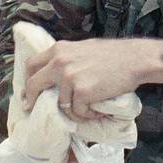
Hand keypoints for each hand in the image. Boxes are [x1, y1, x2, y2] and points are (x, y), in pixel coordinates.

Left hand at [24, 39, 150, 119]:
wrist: (134, 59)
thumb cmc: (113, 54)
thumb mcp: (82, 49)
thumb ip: (65, 58)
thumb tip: (53, 74)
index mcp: (59, 50)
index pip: (31, 65)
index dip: (27, 81)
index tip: (28, 93)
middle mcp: (60, 62)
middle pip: (34, 85)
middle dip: (32, 99)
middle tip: (34, 108)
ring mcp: (69, 78)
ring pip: (61, 103)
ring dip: (74, 109)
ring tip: (90, 105)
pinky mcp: (82, 92)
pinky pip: (78, 111)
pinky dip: (87, 114)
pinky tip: (98, 108)